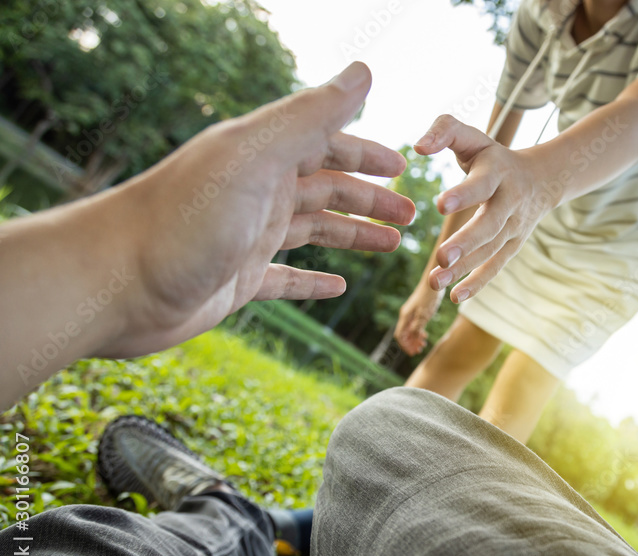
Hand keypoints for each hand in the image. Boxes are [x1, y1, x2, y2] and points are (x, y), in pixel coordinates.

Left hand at [100, 62, 415, 357]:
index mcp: (261, 157)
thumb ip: (310, 116)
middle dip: (369, 198)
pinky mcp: (236, 282)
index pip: (324, 144)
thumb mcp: (254, 158)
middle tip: (411, 216)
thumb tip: (364, 72)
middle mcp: (256, 194)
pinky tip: (339, 287)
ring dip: (353, 236)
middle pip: (325, 189)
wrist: (113, 284)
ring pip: (313, 232)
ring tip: (392, 247)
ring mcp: (247, 239)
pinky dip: (314, 282)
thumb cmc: (182, 218)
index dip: (365, 153)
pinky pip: (286, 279)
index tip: (405, 166)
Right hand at [395, 283, 444, 355]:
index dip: (405, 346)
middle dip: (410, 344)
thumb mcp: (424, 314)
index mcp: (405, 316)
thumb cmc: (428, 297)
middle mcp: (406, 315)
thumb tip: (411, 337)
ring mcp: (411, 313)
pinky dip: (418, 332)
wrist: (433, 283)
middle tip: (419, 350)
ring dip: (414, 339)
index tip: (412, 352)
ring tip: (423, 344)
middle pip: (404, 334)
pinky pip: (414, 325)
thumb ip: (417, 326)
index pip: (400, 335)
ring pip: (409, 330)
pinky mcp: (417, 311)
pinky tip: (425, 335)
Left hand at [413, 115, 548, 303]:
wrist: (541, 180)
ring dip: (464, 268)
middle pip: (489, 225)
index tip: (440, 204)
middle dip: (466, 242)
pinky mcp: (511, 246)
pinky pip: (495, 267)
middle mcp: (509, 202)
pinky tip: (455, 297)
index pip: (481, 184)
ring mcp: (513, 228)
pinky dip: (477, 284)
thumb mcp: (473, 136)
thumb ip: (444, 130)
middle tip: (441, 256)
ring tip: (435, 281)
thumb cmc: (492, 156)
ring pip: (490, 251)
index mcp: (498, 172)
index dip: (463, 194)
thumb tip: (418, 146)